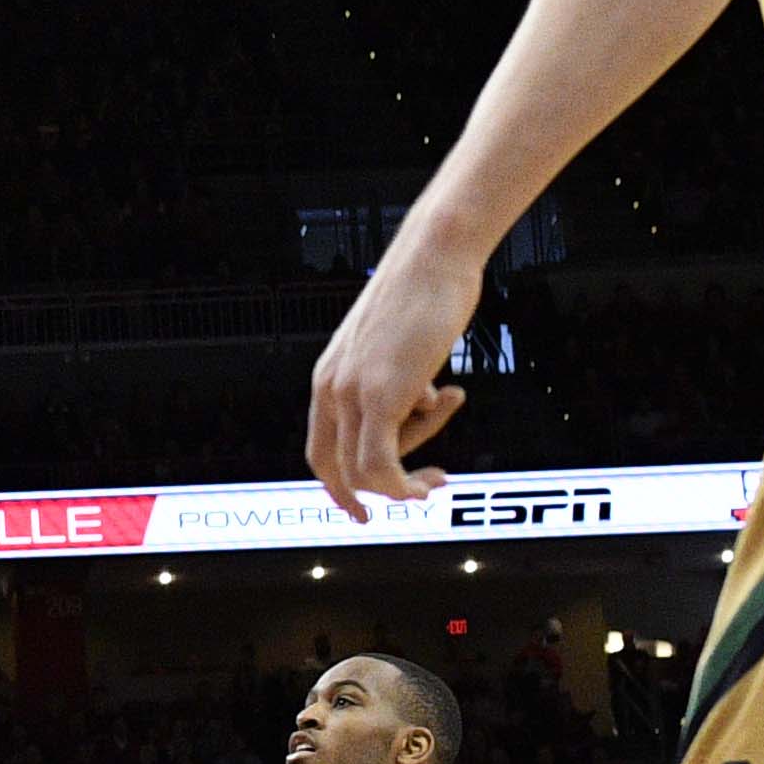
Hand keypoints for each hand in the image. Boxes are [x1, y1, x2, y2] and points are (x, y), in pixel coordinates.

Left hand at [304, 238, 480, 518]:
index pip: (320, 451)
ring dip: (405, 485)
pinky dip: (403, 486)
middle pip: (339, 468)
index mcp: (330, 377)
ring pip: (365, 472)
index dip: (341, 487)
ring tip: (442, 473)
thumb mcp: (402, 345)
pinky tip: (436, 476)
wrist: (435, 255)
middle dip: (380, 493)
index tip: (368, 508)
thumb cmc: (425, 293)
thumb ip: (401, 378)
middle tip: (428, 489)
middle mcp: (331, 387)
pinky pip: (381, 465)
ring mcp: (352, 391)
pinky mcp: (381, 393)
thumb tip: (421, 401)